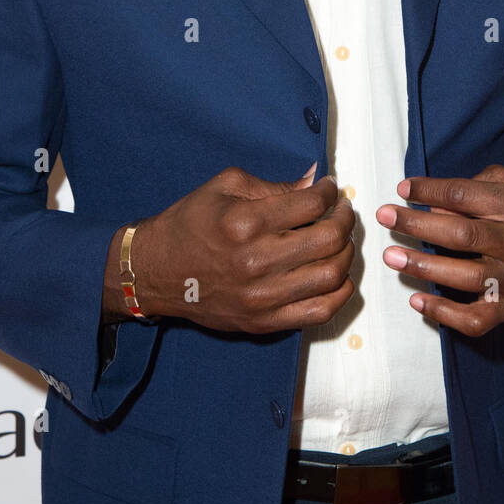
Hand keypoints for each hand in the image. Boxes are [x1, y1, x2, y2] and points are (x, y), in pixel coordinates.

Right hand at [115, 165, 354, 332]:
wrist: (156, 271)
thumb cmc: (189, 223)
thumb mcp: (225, 187)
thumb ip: (274, 185)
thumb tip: (315, 182)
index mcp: (246, 223)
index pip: (311, 204)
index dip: (330, 192)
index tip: (330, 189)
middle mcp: (256, 261)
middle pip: (329, 240)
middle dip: (345, 219)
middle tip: (342, 211)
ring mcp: (262, 297)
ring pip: (331, 276)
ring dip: (347, 253)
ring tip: (340, 239)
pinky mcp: (264, 321)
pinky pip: (320, 311)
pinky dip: (340, 291)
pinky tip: (337, 274)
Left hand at [376, 164, 503, 336]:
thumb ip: (479, 185)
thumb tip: (434, 201)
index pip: (468, 195)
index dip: (431, 191)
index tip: (403, 189)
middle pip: (462, 235)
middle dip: (418, 224)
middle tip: (386, 217)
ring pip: (465, 277)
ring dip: (424, 266)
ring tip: (392, 256)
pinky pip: (477, 319)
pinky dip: (445, 313)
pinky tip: (418, 300)